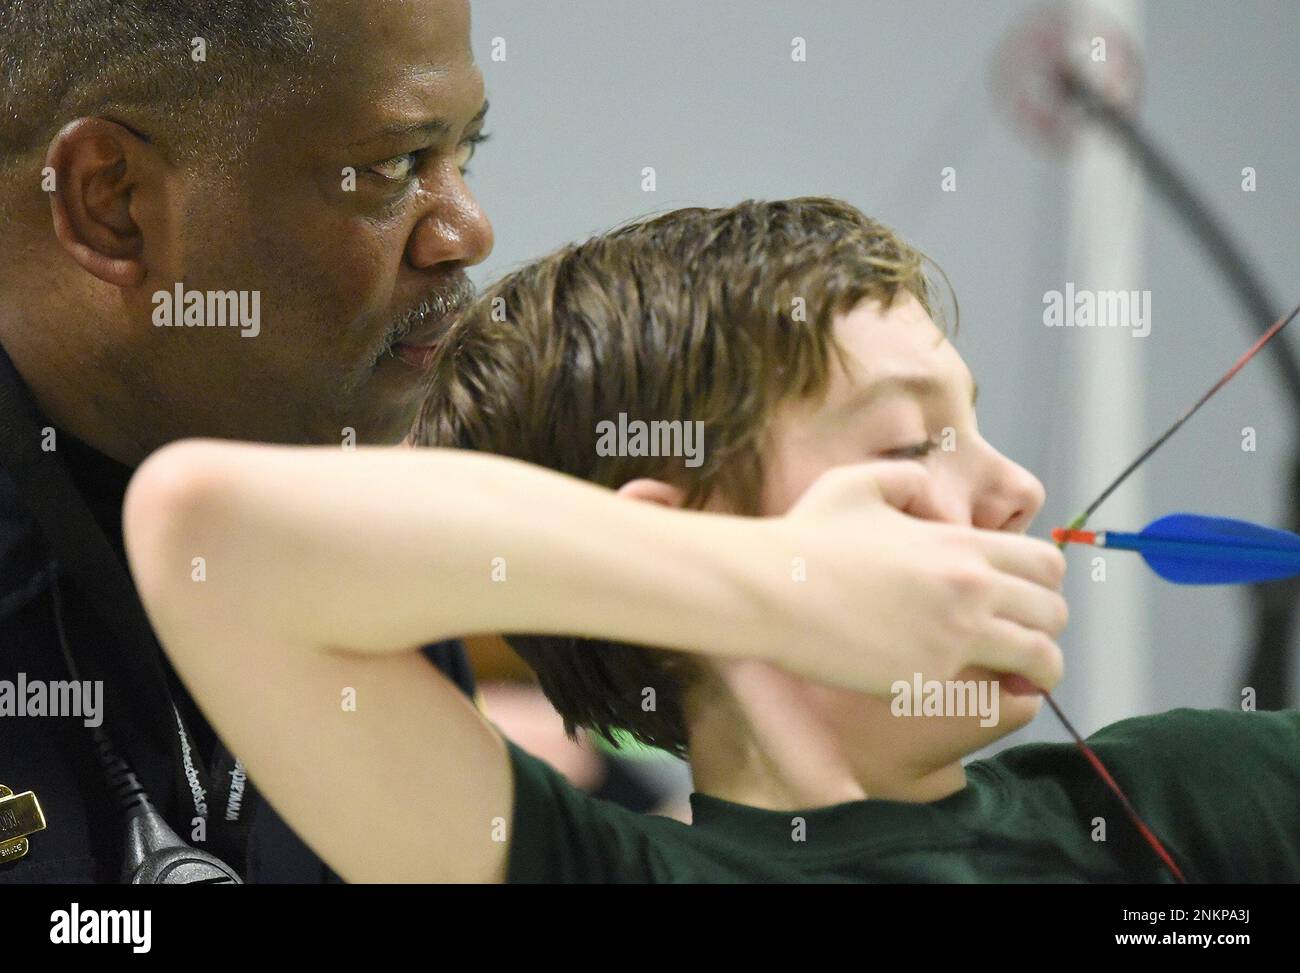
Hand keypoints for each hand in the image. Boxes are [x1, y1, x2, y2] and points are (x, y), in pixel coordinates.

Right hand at [758, 461, 1067, 695]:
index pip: (1046, 563)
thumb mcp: (859, 483)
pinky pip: (985, 688)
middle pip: (1053, 612)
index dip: (1044, 582)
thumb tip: (937, 508)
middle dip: (1046, 626)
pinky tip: (971, 687)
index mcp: (959, 545)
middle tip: (1025, 636)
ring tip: (1023, 675)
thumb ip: (910, 482)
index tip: (1026, 596)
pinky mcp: (928, 676)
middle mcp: (969, 590)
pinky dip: (987, 689)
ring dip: (1039, 667)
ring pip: (1039, 658)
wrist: (773, 590)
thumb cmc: (807, 537)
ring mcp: (953, 637)